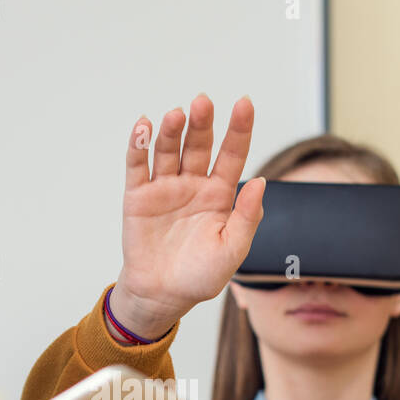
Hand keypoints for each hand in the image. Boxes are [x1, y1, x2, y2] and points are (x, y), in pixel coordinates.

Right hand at [109, 94, 266, 338]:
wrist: (162, 296)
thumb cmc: (200, 276)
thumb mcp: (233, 250)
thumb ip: (247, 217)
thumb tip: (261, 181)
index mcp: (220, 195)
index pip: (232, 154)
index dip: (239, 129)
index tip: (245, 104)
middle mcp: (193, 185)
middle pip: (199, 145)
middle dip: (201, 123)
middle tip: (203, 102)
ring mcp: (165, 188)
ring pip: (169, 150)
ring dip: (172, 131)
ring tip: (177, 115)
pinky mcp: (138, 196)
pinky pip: (138, 165)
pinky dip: (138, 145)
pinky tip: (144, 126)